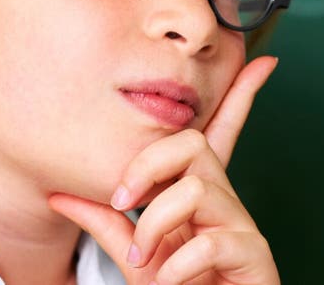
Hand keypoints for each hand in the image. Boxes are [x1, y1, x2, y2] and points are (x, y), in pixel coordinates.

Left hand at [47, 55, 280, 284]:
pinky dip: (179, 265)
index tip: (264, 60)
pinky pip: (212, 241)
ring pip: (195, 190)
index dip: (242, 95)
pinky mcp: (253, 256)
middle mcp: (224, 201)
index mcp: (199, 194)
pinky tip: (171, 281)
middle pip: (194, 144)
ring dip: (155, 224)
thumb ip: (104, 222)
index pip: (220, 133)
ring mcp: (241, 227)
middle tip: (122, 200)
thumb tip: (60, 193)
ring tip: (143, 256)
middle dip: (149, 164)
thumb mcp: (134, 253)